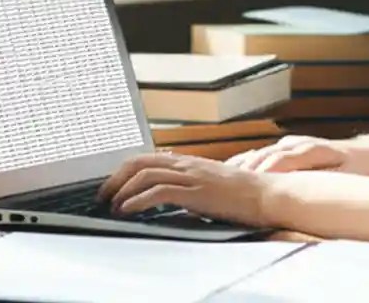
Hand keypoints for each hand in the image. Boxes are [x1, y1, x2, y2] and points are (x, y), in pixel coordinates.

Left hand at [95, 152, 275, 226]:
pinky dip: (138, 201)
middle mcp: (185, 164)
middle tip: (103, 197)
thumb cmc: (241, 194)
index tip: (111, 186)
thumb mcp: (208, 183)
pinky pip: (159, 192)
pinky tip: (128, 210)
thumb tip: (169, 195)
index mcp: (186, 161)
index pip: (145, 158)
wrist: (265, 195)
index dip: (123, 171)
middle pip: (139, 162)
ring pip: (145, 174)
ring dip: (122, 191)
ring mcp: (191, 176)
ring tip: (113, 206)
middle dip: (115, 179)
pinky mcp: (196, 192)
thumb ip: (188, 184)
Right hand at [226, 135, 368, 173]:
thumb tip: (303, 188)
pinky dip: (243, 162)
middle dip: (246, 169)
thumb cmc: (354, 169)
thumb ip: (324, 180)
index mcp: (312, 149)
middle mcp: (296, 143)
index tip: (249, 183)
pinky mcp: (283, 147)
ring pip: (259, 153)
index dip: (264, 169)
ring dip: (240, 165)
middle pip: (265, 155)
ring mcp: (288, 143)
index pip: (282, 159)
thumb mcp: (346, 176)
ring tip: (218, 178)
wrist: (361, 154)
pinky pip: (259, 154)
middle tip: (225, 184)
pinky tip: (227, 170)